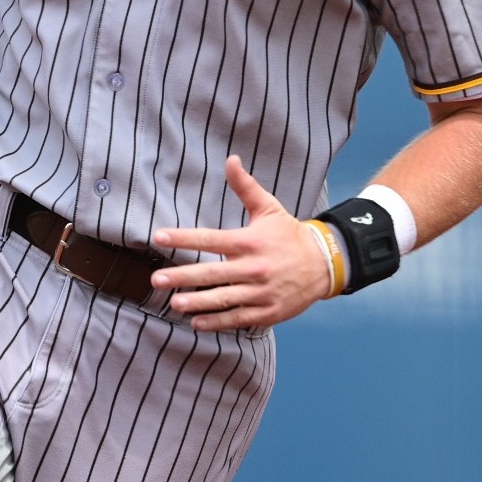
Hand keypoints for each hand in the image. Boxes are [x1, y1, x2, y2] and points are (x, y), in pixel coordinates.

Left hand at [150, 155, 331, 330]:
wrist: (325, 263)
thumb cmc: (289, 235)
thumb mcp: (269, 208)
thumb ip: (246, 186)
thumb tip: (231, 160)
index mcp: (249, 241)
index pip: (210, 238)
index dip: (184, 237)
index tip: (159, 236)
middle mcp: (254, 267)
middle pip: (212, 273)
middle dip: (183, 276)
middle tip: (157, 279)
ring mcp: (261, 292)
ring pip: (224, 299)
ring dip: (198, 302)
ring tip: (175, 303)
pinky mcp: (268, 311)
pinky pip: (239, 318)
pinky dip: (218, 322)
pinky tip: (197, 322)